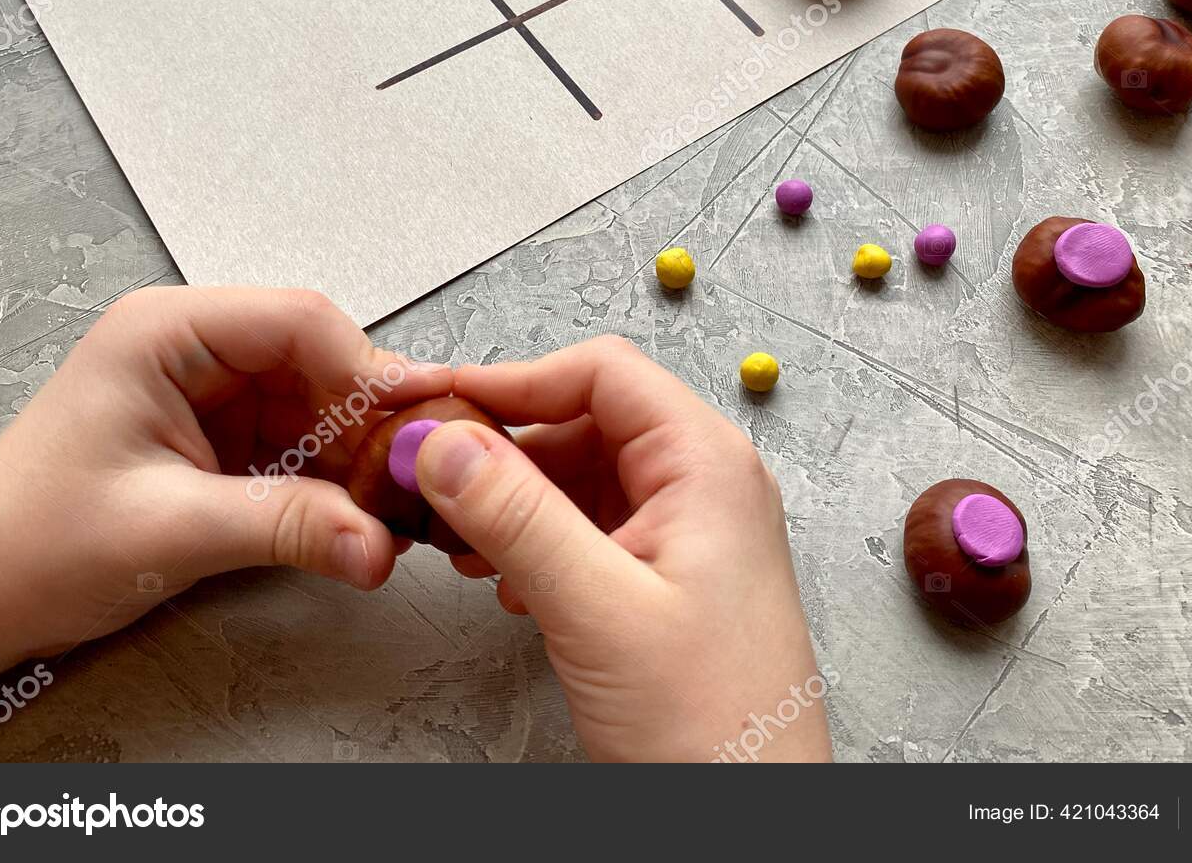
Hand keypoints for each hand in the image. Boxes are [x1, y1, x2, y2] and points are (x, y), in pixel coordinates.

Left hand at [0, 286, 448, 758]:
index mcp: (164, 332)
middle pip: (317, 359)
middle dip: (368, 418)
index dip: (369, 366)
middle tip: (418, 474)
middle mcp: (191, 349)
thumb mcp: (171, 531)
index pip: (298, 320)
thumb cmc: (28, 545)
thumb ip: (285, 526)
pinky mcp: (215, 438)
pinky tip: (354, 514)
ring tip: (393, 506)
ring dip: (355, 455)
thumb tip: (378, 542)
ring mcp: (206, 393)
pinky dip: (329, 478)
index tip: (422, 417)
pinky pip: (296, 443)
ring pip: (316, 403)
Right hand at [420, 336, 832, 762]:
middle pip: (588, 420)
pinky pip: (595, 528)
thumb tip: (445, 444)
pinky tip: (509, 583)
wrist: (755, 818)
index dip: (516, 380)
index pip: (603, 373)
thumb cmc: (714, 725)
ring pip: (585, 477)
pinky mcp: (672, 578)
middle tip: (436, 484)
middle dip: (509, 450)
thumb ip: (516, 518)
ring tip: (466, 545)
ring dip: (518, 502)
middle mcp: (705, 483)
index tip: (443, 408)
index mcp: (706, 463)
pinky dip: (541, 542)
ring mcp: (691, 531)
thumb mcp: (597, 609)